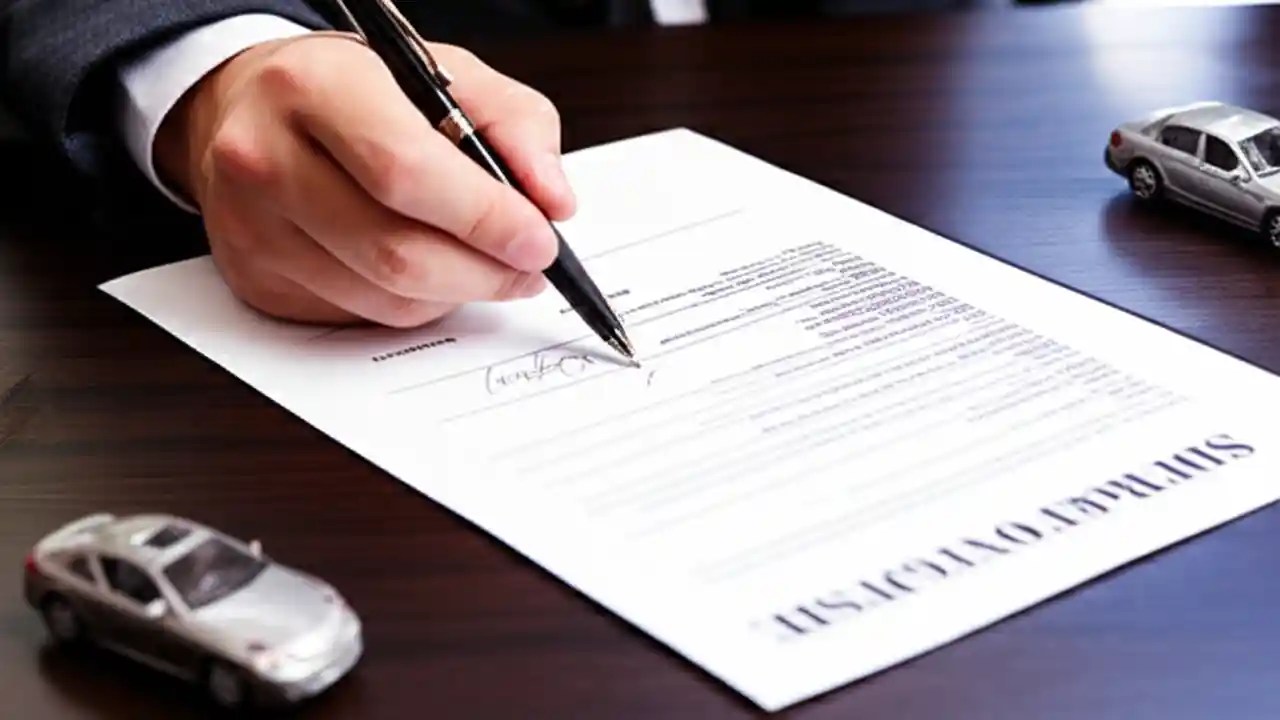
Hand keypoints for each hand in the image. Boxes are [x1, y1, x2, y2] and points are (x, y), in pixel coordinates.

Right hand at [155, 33, 575, 326]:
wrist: (249, 107)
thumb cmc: (357, 89)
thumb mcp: (444, 75)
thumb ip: (515, 125)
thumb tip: (552, 201)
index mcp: (314, 87)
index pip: (406, 172)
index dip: (485, 217)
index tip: (539, 240)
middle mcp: (265, 157)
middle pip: (395, 251)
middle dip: (484, 271)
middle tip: (529, 267)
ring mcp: (252, 228)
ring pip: (384, 298)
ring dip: (456, 294)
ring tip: (485, 266)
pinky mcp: (256, 280)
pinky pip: (361, 316)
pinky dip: (414, 304)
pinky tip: (429, 271)